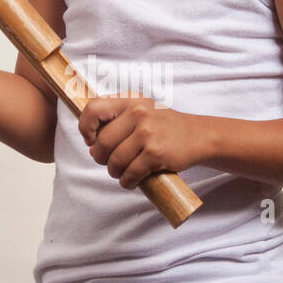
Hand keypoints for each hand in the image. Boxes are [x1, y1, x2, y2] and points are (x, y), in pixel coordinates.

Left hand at [77, 95, 203, 189]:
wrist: (197, 136)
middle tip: (108, 162)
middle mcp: (138, 113)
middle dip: (101, 158)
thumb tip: (91, 144)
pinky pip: (130, 173)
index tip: (91, 140)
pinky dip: (127, 181)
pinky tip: (131, 180)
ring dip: (114, 172)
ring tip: (121, 172)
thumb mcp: (141, 110)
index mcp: (130, 100)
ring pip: (115, 161)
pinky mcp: (155, 153)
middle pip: (102, 143)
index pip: (93, 109)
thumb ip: (117, 119)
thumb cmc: (164, 126)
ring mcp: (147, 133)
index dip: (86, 128)